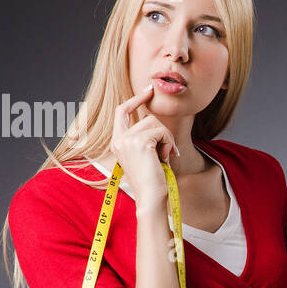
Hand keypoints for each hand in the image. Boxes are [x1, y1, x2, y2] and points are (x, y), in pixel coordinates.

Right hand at [110, 84, 179, 202]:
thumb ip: (145, 138)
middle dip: (163, 133)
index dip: (136, 99)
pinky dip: (169, 144)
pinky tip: (165, 159)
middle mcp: (119, 139)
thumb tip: (154, 120)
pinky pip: (162, 132)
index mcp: (118, 142)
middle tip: (167, 152)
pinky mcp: (139, 142)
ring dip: (167, 140)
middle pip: (148, 118)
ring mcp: (127, 140)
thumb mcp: (146, 155)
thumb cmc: (153, 180)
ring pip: (156, 124)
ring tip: (163, 158)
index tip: (149, 90)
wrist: (151, 197)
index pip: (122, 111)